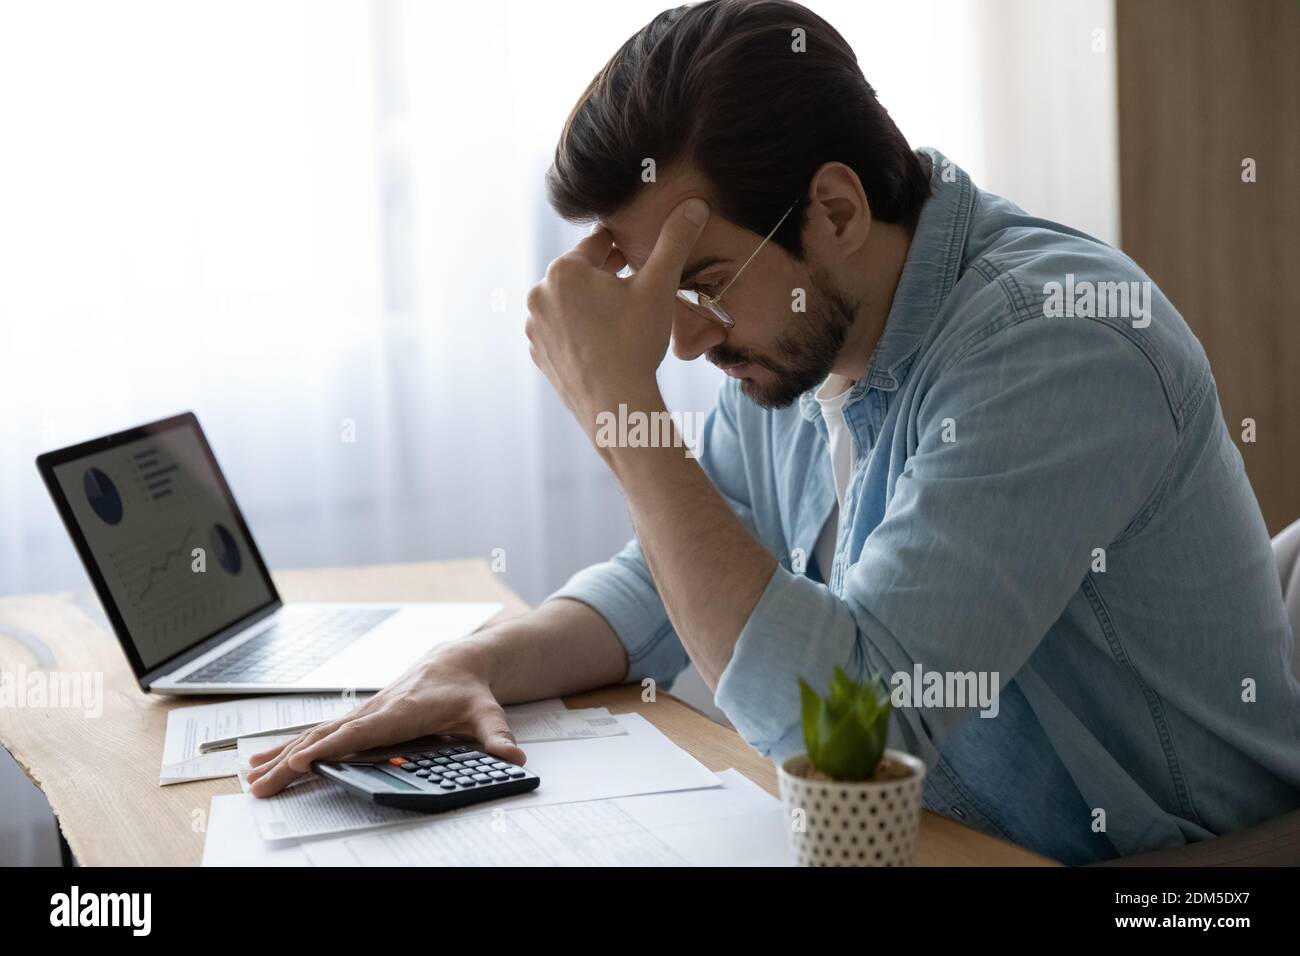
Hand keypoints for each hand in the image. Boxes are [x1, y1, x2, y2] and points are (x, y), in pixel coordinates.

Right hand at [245, 644, 523, 796]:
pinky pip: (320, 734)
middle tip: (260, 785)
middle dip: (290, 762)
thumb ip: (498, 736)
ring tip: (250, 777)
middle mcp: (375, 709)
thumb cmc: (468, 689)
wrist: (460, 660)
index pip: (359, 732)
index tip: (301, 762)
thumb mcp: (488, 712)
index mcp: (402, 710)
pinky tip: (266, 761)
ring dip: (281, 756)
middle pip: (326, 737)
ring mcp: (363, 712)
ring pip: (315, 735)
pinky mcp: (358, 717)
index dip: (329, 747)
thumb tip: (515, 756)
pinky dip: (291, 748)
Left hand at [525, 197, 709, 439]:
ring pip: (570, 302)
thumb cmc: (636, 344)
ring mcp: (535, 326)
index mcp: (564, 270)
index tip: (641, 259)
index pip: (599, 243)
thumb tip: (695, 204)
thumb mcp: (659, 286)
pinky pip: (561, 329)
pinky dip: (579, 330)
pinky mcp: (538, 353)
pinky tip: (604, 342)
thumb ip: (674, 240)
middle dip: (608, 277)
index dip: (626, 249)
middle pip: (582, 272)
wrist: (616, 406)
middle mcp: (539, 293)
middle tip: (637, 292)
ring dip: (592, 303)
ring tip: (621, 319)